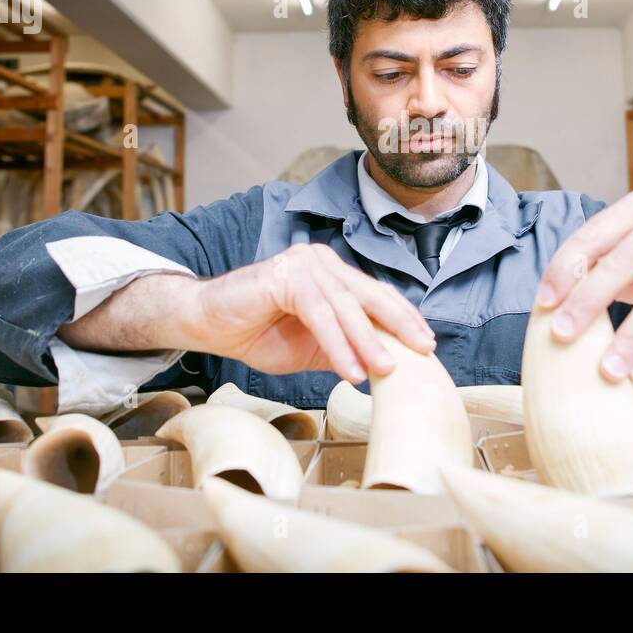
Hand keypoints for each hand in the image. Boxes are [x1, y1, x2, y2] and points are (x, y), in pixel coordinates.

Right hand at [192, 243, 436, 384]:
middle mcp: (322, 262)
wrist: (206, 324)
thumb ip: (345, 348)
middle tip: (423, 350)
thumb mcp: (312, 347)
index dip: (403, 317)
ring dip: (368, 342)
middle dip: (399, 324)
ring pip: (346, 307)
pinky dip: (338, 344)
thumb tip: (383, 366)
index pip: (375, 294)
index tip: (426, 342)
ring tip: (385, 370)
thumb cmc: (255, 333)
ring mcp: (304, 264)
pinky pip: (320, 314)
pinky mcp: (286, 275)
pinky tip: (351, 370)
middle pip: (369, 295)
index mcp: (331, 273)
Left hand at [536, 191, 632, 382]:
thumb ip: (596, 265)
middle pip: (622, 264)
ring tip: (607, 370)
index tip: (545, 303)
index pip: (592, 236)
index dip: (565, 269)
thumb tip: (548, 305)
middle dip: (589, 302)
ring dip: (630, 338)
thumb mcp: (629, 250)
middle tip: (563, 334)